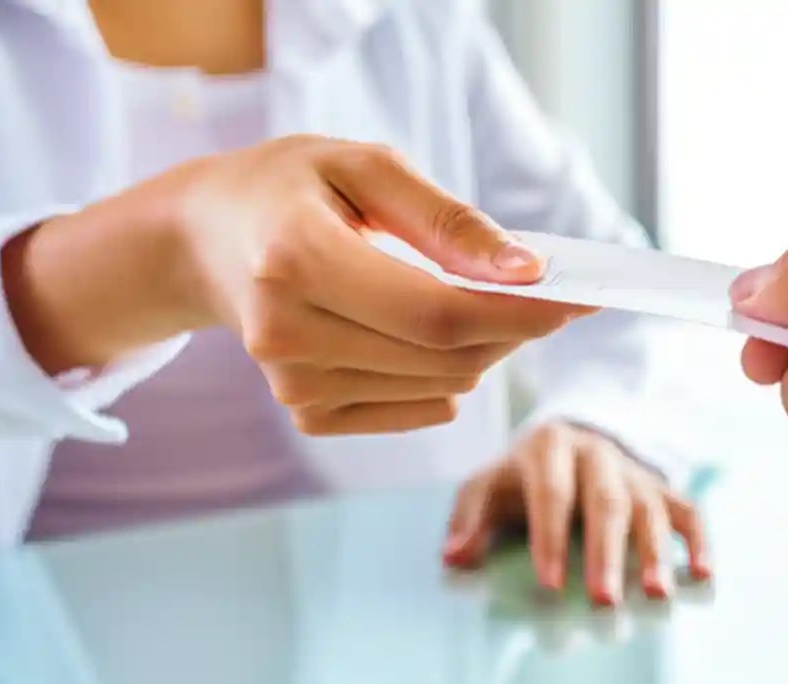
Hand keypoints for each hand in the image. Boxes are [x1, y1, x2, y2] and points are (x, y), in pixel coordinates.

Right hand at [9, 135, 585, 433]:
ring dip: (481, 347)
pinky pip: (420, 409)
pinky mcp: (306, 412)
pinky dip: (445, 373)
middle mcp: (286, 333)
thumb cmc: (293, 188)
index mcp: (295, 259)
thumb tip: (526, 270)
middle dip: (513, 326)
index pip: (436, 312)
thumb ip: (448, 219)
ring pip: (442, 388)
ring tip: (468, 294)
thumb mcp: (367, 167)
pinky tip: (421, 330)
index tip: (579, 296)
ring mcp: (291, 384)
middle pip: (446, 357)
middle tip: (543, 288)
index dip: (518, 312)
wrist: (208, 238)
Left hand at [443, 422, 709, 604]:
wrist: (566, 439)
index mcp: (549, 448)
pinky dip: (699, 540)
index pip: (552, 494)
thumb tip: (453, 558)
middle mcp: (597, 454)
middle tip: (602, 600)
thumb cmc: (520, 477)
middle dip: (605, 553)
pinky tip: (701, 574)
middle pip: (606, 503)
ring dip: (655, 552)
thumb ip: (468, 519)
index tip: (549, 586)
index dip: (550, 539)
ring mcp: (633, 472)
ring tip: (657, 595)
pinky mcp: (659, 488)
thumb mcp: (486, 486)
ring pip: (650, 509)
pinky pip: (687, 510)